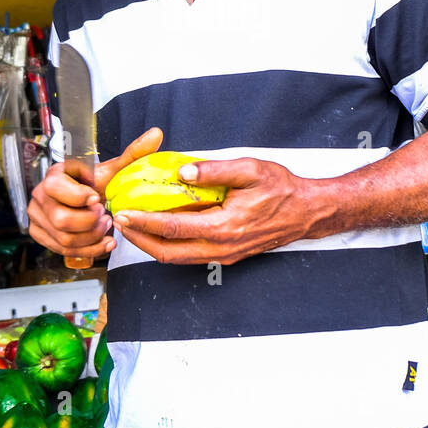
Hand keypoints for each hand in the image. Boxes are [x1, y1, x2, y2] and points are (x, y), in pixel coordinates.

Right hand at [27, 128, 162, 259]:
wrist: (88, 202)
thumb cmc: (97, 185)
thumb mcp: (114, 171)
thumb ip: (134, 154)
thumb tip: (155, 134)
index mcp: (55, 176)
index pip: (56, 188)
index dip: (79, 197)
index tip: (97, 199)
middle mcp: (41, 196)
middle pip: (62, 220)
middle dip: (89, 223)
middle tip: (105, 216)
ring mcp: (38, 217)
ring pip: (64, 239)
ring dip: (91, 238)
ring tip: (105, 227)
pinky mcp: (41, 234)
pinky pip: (63, 250)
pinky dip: (87, 250)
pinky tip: (102, 242)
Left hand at [112, 157, 318, 265]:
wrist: (306, 212)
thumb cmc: (282, 190)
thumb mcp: (250, 170)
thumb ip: (214, 170)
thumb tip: (182, 171)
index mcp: (224, 227)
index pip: (173, 228)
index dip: (144, 222)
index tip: (125, 214)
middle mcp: (221, 247)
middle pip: (168, 253)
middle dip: (139, 239)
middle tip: (121, 224)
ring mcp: (223, 254)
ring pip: (177, 258)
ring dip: (152, 244)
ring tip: (134, 227)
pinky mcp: (226, 255)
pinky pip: (190, 255)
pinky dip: (170, 245)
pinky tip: (161, 229)